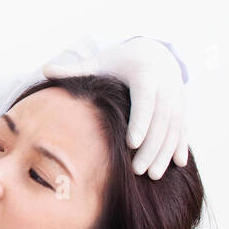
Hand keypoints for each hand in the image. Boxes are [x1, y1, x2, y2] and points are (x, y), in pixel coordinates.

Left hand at [42, 37, 187, 178]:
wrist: (155, 53)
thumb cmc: (120, 61)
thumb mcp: (101, 62)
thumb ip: (76, 68)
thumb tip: (45, 69)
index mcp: (145, 74)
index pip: (144, 100)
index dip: (140, 122)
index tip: (132, 144)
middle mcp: (165, 87)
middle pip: (161, 121)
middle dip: (151, 147)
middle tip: (138, 171)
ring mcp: (176, 98)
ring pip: (174, 128)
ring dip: (165, 152)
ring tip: (153, 175)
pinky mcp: (182, 108)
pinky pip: (183, 129)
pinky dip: (181, 146)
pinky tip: (178, 165)